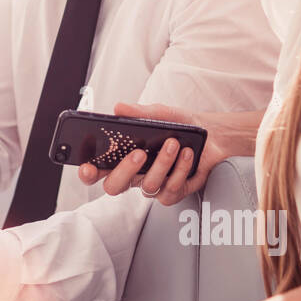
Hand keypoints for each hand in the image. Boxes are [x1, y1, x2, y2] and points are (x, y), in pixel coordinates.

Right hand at [77, 103, 227, 204]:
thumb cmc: (180, 125)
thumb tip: (119, 108)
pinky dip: (181, 170)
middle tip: (137, 153)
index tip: (88, 167)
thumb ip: (138, 113)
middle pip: (115, 187)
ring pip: (149, 186)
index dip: (88, 173)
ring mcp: (154, 185)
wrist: (212, 133)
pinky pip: (171, 190)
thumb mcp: (159, 114)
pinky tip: (187, 155)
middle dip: (124, 171)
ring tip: (174, 144)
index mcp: (124, 157)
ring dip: (162, 164)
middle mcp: (136, 174)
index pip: (98, 170)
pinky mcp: (174, 192)